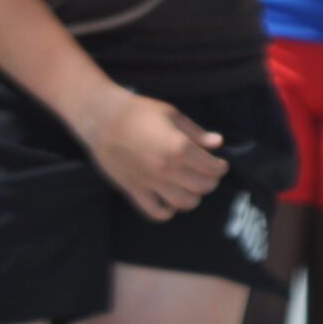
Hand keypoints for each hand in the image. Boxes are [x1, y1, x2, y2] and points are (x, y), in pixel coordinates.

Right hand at [70, 85, 229, 220]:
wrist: (102, 118)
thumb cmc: (138, 112)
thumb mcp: (172, 115)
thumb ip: (196, 132)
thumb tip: (217, 143)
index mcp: (179, 147)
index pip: (212, 168)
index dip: (220, 168)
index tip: (220, 165)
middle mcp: (167, 168)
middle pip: (202, 187)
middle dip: (211, 182)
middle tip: (208, 175)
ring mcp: (150, 182)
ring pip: (183, 203)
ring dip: (193, 198)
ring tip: (191, 188)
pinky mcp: (133, 190)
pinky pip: (155, 212)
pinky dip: (167, 212)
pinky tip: (170, 202)